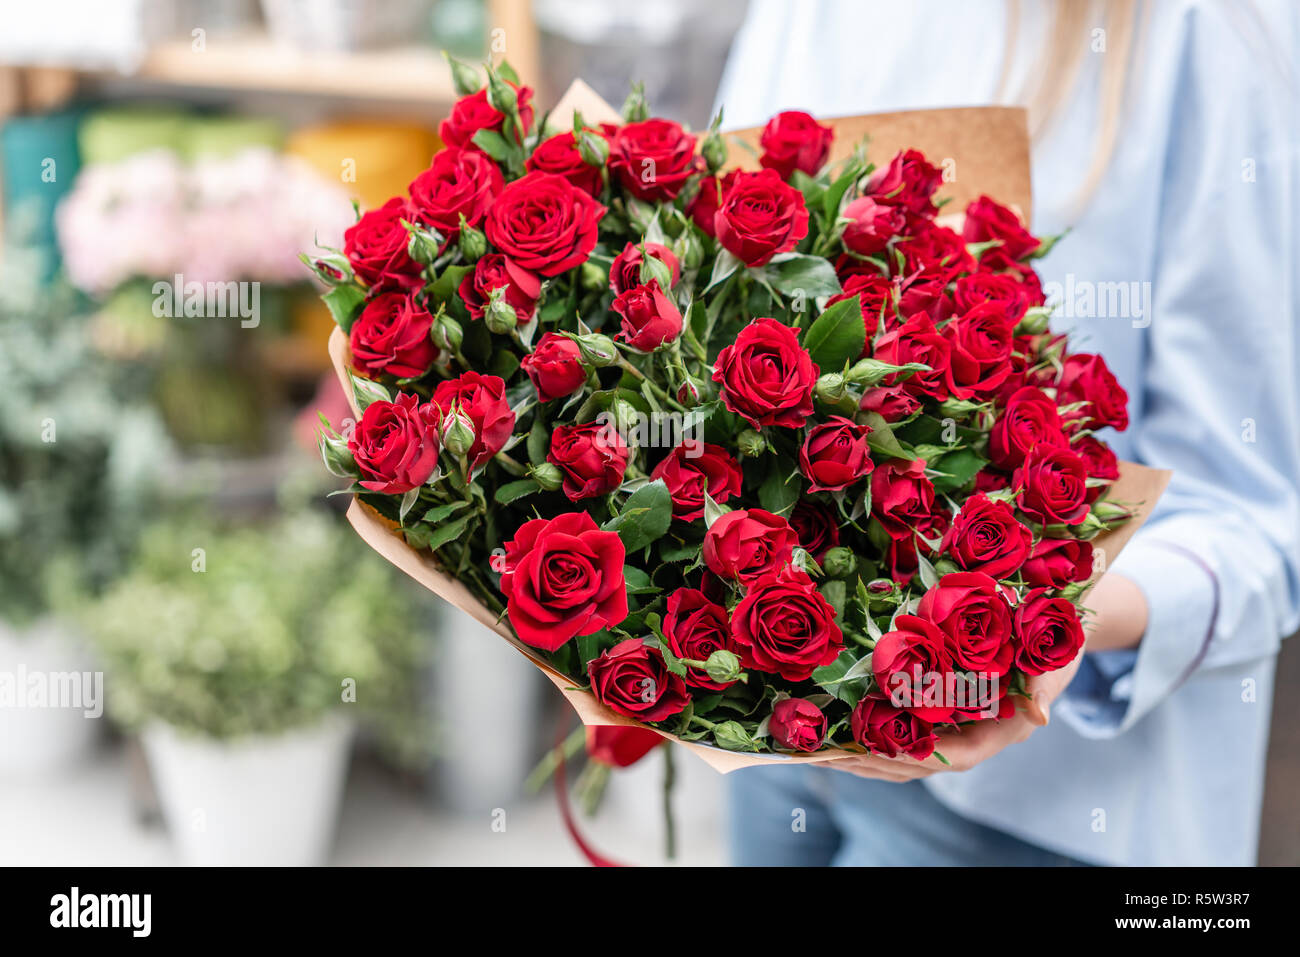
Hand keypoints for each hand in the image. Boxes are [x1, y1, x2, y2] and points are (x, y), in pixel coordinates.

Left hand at [828, 650, 1083, 780]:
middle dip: (876, 764)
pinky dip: (873, 736)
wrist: (1053, 639)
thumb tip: (1040, 716)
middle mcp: (973, 736)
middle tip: (829, 759)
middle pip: (921, 763)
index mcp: (1000, 731)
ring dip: (864, 757)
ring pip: (906, 754)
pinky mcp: (941, 716)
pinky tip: (839, 732)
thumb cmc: (1054, 648)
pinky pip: (904, 734)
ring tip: (820, 755)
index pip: (958, 755)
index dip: (921, 755)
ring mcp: (955, 729)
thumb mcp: (1054, 664)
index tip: (882, 750)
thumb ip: (1045, 689)